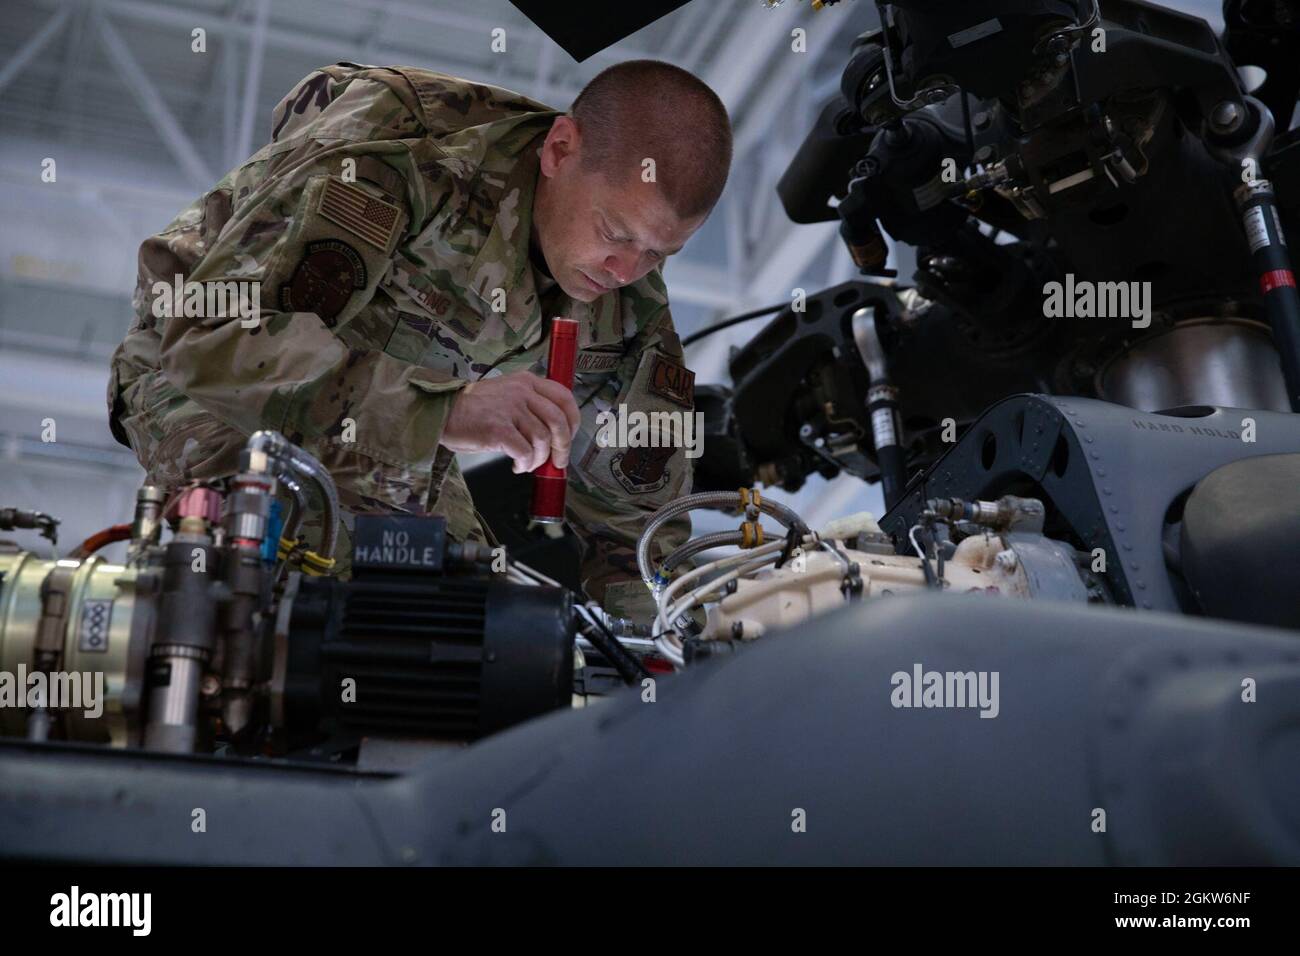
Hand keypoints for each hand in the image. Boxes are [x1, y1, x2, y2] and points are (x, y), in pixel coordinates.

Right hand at [440, 371, 580, 472]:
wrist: (442, 412)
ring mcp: (510, 409)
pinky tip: (517, 465)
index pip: (564, 397)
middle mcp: (521, 392)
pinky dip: (525, 463)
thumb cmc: (473, 409)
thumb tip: (553, 435)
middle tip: (558, 461)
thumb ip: (530, 406)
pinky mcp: (498, 429)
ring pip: (542, 439)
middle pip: (559, 421)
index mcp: (526, 382)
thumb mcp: (506, 395)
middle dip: (563, 446)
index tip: (570, 436)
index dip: (573, 420)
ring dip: (539, 458)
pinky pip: (524, 451)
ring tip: (527, 463)